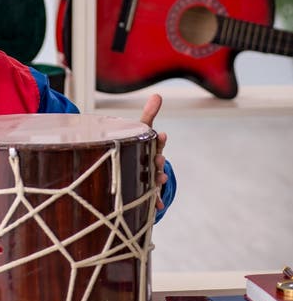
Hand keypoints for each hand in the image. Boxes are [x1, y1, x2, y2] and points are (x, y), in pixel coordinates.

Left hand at [140, 93, 167, 209]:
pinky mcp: (146, 191)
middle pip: (157, 161)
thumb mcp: (142, 130)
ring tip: (159, 179)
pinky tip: (158, 205)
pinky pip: (151, 197)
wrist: (138, 168)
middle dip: (158, 160)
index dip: (160, 139)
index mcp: (151, 148)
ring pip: (155, 178)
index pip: (157, 142)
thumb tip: (158, 94)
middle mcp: (152, 162)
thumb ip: (149, 115)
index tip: (163, 134)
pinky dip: (155, 201)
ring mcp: (150, 177)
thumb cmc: (140, 146)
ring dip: (158, 179)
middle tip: (159, 159)